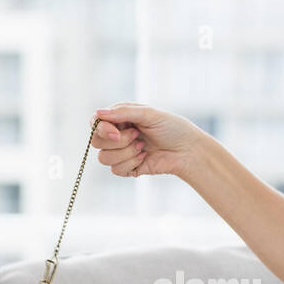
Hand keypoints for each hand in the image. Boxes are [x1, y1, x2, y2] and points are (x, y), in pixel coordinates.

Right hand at [90, 103, 204, 179]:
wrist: (188, 150)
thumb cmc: (172, 128)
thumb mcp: (148, 113)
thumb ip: (122, 112)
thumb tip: (97, 113)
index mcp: (120, 118)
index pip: (96, 124)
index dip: (102, 129)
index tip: (117, 132)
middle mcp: (117, 135)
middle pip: (96, 142)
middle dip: (118, 141)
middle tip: (138, 135)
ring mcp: (121, 153)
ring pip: (104, 158)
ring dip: (126, 153)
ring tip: (143, 146)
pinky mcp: (127, 168)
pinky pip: (116, 170)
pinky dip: (131, 163)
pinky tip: (145, 157)